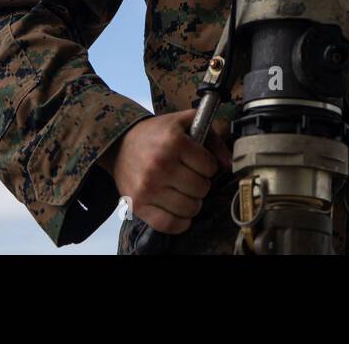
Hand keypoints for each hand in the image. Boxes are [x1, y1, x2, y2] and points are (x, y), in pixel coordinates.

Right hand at [101, 109, 232, 234]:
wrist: (120, 144)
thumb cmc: (157, 134)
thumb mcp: (185, 123)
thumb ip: (212, 139)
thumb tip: (229, 164)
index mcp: (174, 142)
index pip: (210, 167)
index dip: (208, 166)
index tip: (199, 164)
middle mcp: (160, 165)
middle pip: (201, 188)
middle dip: (201, 184)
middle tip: (191, 178)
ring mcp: (148, 187)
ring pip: (190, 208)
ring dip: (192, 203)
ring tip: (184, 192)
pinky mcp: (138, 204)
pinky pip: (169, 224)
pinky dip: (180, 223)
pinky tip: (179, 212)